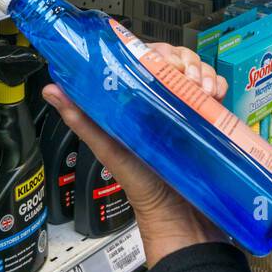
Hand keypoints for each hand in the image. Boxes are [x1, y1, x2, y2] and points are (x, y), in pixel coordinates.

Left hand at [42, 43, 228, 268]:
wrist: (181, 218)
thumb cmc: (141, 187)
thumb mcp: (109, 149)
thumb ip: (83, 120)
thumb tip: (52, 90)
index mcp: (136, 104)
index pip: (144, 59)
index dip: (155, 52)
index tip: (162, 59)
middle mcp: (162, 103)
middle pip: (175, 61)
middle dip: (184, 61)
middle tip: (187, 76)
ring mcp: (187, 110)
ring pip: (198, 72)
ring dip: (203, 71)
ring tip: (203, 89)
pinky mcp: (210, 121)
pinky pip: (218, 92)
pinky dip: (219, 86)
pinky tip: (216, 97)